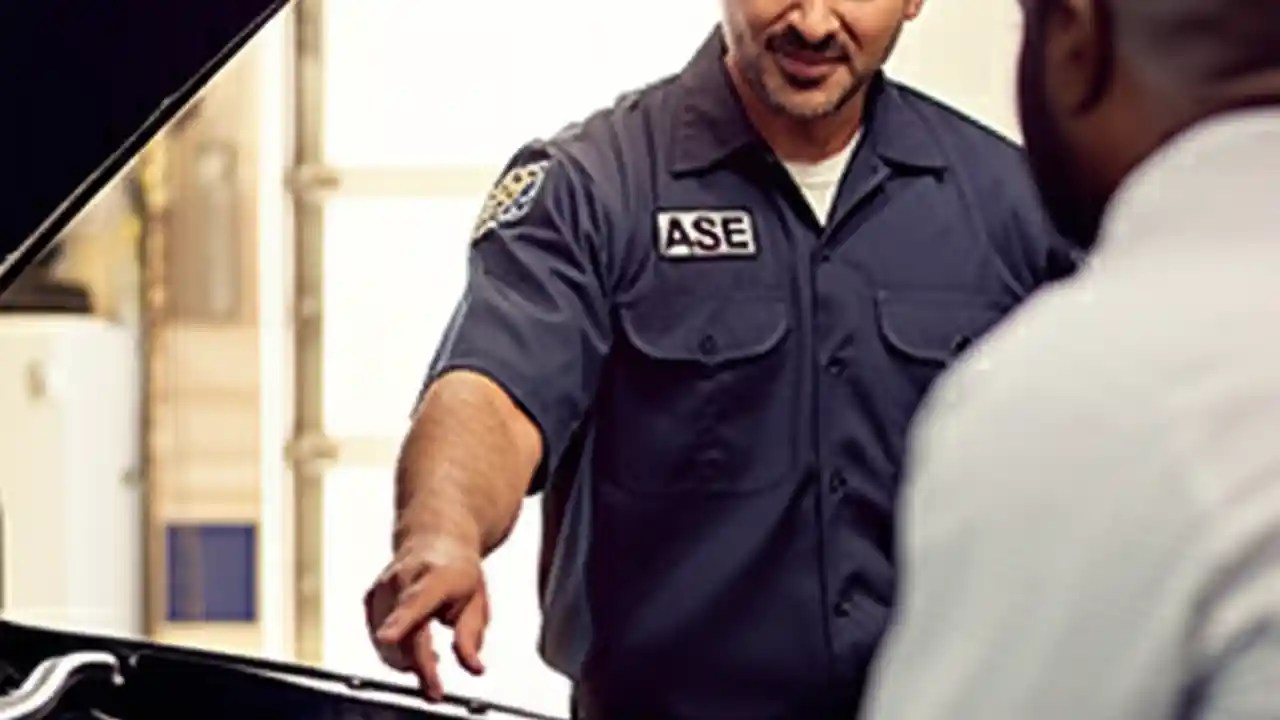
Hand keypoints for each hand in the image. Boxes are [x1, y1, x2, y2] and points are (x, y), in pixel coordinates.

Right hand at [364, 535, 488, 700]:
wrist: (433, 538)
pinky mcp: (371, 598)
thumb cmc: (458, 571)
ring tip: (432, 657)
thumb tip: (473, 668)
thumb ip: (471, 635)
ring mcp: (383, 587)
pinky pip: (377, 638)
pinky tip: (414, 644)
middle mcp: (403, 577)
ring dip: (406, 661)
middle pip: (400, 630)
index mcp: (437, 575)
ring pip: (385, 640)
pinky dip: (394, 651)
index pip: (416, 601)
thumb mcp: (477, 600)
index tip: (386, 638)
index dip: (400, 621)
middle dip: (415, 665)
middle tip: (435, 688)